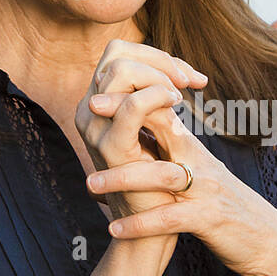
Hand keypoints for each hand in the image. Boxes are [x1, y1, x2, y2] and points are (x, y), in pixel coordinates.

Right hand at [75, 38, 207, 219]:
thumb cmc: (161, 175)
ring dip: (158, 75)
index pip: (118, 53)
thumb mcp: (158, 127)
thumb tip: (178, 68)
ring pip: (120, 71)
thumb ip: (157, 97)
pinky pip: (132, 105)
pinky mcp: (111, 148)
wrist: (158, 222)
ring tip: (181, 94)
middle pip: (117, 54)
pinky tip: (177, 103)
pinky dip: (157, 95)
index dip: (154, 55)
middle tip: (188, 81)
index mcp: (97, 102)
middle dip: (158, 59)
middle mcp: (88, 110)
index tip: (187, 75)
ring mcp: (96, 127)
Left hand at [86, 101, 276, 275]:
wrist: (263, 237)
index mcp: (190, 145)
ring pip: (161, 174)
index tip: (100, 85)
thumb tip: (136, 123)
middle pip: (163, 125)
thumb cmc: (219, 198)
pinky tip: (115, 228)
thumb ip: (169, 142)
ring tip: (91, 183)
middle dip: (127, 114)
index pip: (161, 106)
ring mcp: (204, 188)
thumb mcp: (195, 165)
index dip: (133, 92)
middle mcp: (197, 159)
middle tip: (91, 108)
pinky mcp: (208, 219)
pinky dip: (141, 224)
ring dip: (123, 177)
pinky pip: (170, 218)